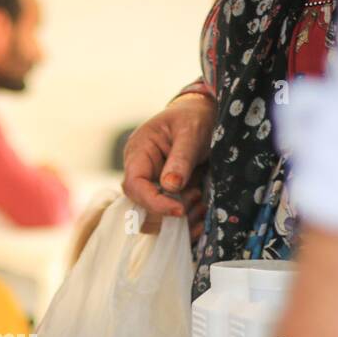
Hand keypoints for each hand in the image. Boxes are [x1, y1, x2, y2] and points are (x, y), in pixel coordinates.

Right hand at [123, 93, 213, 240]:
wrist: (203, 114)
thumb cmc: (194, 117)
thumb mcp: (190, 133)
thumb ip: (181, 159)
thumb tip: (170, 186)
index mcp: (138, 152)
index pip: (134, 186)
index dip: (154, 203)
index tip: (180, 210)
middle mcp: (140, 171)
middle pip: (139, 206)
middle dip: (168, 213)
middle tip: (196, 199)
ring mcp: (150, 184)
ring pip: (153, 217)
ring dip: (178, 219)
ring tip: (200, 201)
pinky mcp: (164, 194)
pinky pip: (167, 217)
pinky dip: (185, 222)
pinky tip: (200, 213)